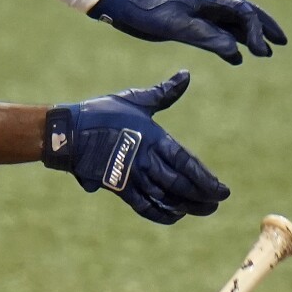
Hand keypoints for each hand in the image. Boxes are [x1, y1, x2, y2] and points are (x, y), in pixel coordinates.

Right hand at [42, 71, 229, 224]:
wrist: (67, 133)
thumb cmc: (102, 113)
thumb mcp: (136, 100)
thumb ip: (164, 93)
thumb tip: (186, 75)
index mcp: (153, 137)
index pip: (186, 162)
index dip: (206, 178)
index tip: (223, 189)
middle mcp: (145, 159)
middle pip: (180, 184)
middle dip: (202, 195)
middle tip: (218, 202)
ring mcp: (131, 176)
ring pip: (165, 197)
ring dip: (187, 205)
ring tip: (204, 209)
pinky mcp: (118, 187)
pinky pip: (144, 205)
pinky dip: (161, 213)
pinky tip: (175, 216)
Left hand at [88, 0, 286, 64]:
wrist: (123, 2)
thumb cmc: (147, 12)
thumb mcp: (177, 26)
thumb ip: (207, 37)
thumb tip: (236, 52)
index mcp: (207, 1)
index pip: (242, 12)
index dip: (258, 30)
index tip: (264, 51)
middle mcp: (206, 3)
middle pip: (244, 13)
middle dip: (264, 26)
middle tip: (282, 42)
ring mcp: (198, 10)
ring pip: (231, 22)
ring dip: (249, 36)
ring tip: (263, 52)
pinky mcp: (187, 19)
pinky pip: (216, 29)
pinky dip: (229, 42)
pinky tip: (234, 58)